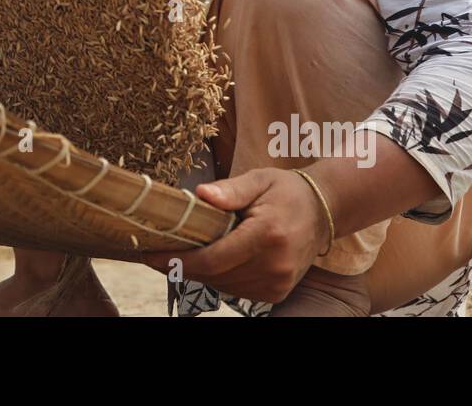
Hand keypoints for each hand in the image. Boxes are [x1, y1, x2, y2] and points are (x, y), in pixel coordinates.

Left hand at [142, 168, 328, 303]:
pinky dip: (219, 277)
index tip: (149, 254)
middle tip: (155, 252)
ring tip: (180, 253)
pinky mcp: (278, 291)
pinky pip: (237, 290)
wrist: (322, 210)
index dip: (178, 261)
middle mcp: (275, 264)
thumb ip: (230, 190)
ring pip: (223, 285)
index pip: (214, 259)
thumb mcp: (258, 179)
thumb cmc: (285, 190)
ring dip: (199, 273)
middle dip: (182, 266)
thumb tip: (199, 195)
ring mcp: (278, 282)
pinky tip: (210, 260)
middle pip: (214, 275)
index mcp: (267, 235)